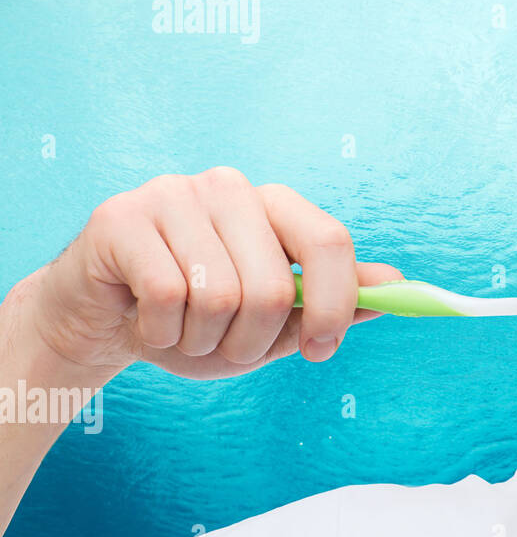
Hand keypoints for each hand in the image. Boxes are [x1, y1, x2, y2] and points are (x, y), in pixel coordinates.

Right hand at [24, 167, 399, 379]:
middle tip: (224, 348)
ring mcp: (173, 194)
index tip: (323, 350)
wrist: (100, 323)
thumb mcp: (273, 322)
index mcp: (273, 204)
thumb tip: (396, 286)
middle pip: (273, 285)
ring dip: (201, 342)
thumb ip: (332, 302)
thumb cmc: (194, 321)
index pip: (329, 239)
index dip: (337, 302)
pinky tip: (146, 322)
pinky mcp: (122, 217)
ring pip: (219, 296)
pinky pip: (166, 296)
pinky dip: (160, 332)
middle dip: (251, 342)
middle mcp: (229, 187)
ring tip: (181, 332)